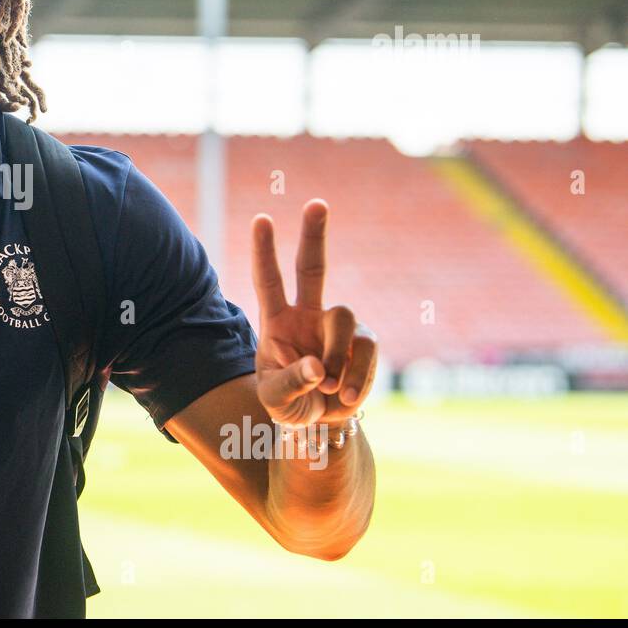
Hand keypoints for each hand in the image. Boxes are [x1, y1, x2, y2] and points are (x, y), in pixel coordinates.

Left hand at [250, 199, 377, 426]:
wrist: (320, 425)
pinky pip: (366, 350)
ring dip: (336, 356)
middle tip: (317, 203)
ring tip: (327, 390)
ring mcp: (338, 327)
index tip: (261, 219)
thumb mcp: (275, 399)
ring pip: (344, 317)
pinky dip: (356, 378)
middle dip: (315, 234)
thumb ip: (291, 383)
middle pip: (314, 266)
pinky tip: (344, 397)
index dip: (265, 251)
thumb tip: (317, 368)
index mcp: (277, 321)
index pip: (269, 280)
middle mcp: (308, 315)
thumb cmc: (289, 404)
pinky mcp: (364, 343)